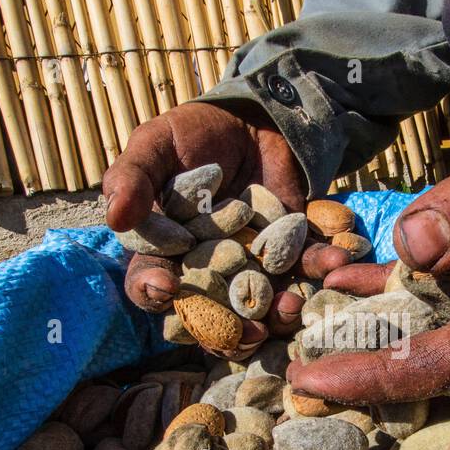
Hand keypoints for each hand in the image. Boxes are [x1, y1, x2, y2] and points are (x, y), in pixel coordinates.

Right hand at [103, 101, 306, 327]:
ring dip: (278, 313)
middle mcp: (205, 271)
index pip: (149, 284)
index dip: (153, 293)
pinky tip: (335, 263)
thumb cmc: (191, 134)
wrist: (250, 118)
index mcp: (163, 253)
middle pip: (208, 314)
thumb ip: (133, 178)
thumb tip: (114, 217)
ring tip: (293, 304)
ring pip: (258, 305)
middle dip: (227, 329)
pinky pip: (303, 269)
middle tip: (246, 331)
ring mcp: (249, 267)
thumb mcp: (155, 145)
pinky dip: (319, 268)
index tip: (166, 288)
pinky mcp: (289, 252)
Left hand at [288, 57, 449, 402]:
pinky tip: (342, 273)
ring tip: (296, 321)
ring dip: (371, 316)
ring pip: (440, 313)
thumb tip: (411, 247)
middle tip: (288, 371)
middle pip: (447, 350)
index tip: (320, 382)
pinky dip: (396, 273)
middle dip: (368, 361)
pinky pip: (449, 273)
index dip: (390, 372)